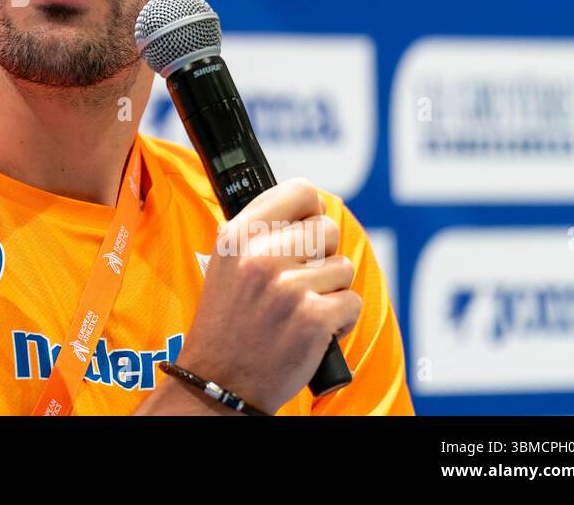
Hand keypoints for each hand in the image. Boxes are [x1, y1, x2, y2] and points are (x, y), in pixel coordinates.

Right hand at [172, 178, 360, 413]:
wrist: (220, 381)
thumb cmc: (228, 322)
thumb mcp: (226, 264)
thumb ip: (259, 233)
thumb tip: (309, 207)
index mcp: (237, 236)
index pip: (300, 191)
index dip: (311, 211)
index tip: (305, 230)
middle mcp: (260, 256)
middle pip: (328, 229)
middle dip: (323, 256)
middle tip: (299, 282)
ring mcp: (287, 288)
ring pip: (343, 268)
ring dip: (330, 291)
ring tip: (301, 310)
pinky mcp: (312, 319)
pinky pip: (352, 302)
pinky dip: (340, 321)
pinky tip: (313, 331)